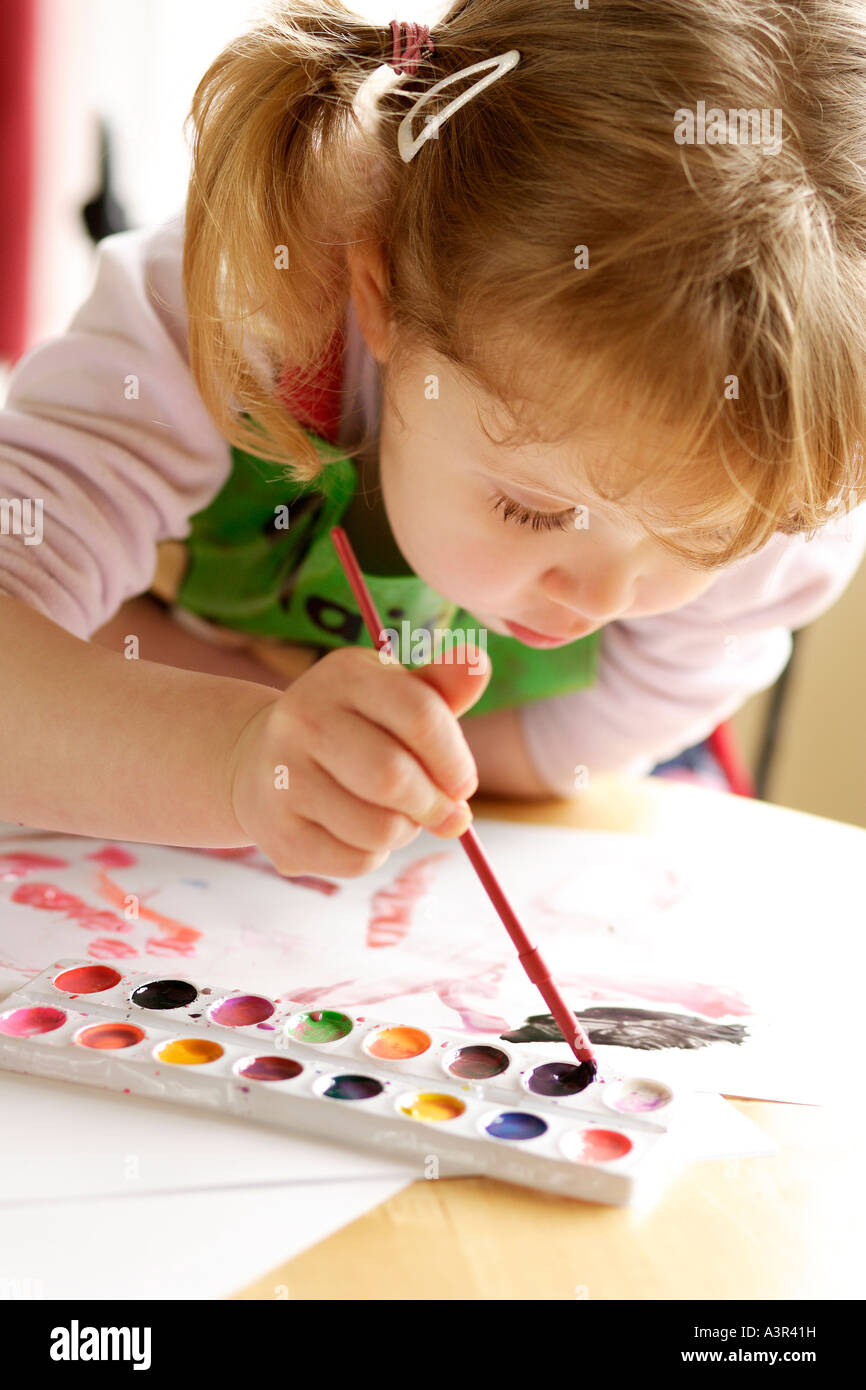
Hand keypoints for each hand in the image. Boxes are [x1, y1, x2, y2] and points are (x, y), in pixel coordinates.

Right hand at [228, 643, 491, 877]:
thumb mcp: (395, 695)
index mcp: (344, 675)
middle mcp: (303, 718)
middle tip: (442, 811)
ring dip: (406, 831)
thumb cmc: (354, 727)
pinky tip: (358, 831)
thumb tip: (478, 664)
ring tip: (396, 815)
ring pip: (379, 829)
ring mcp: (282, 776)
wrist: (261, 760)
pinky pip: (355, 860)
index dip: (455, 760)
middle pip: (395, 779)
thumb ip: (441, 686)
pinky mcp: (277, 831)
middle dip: (434, 804)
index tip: (462, 782)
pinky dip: (374, 854)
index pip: (420, 715)